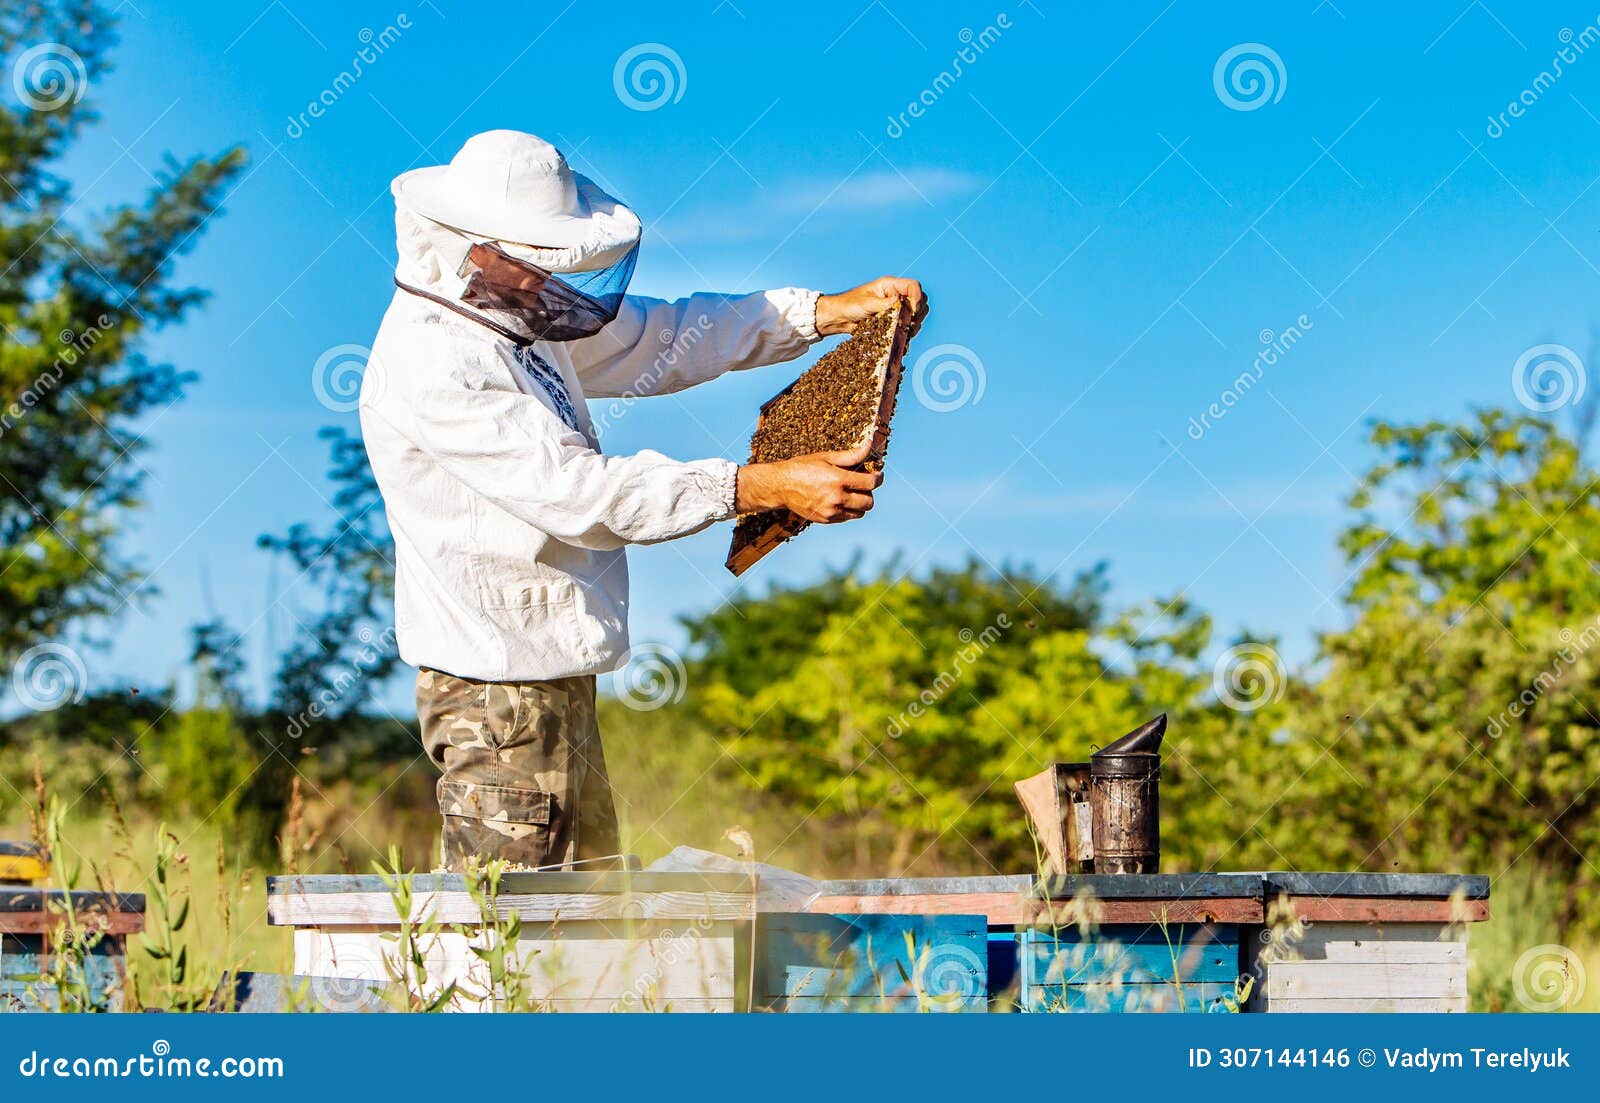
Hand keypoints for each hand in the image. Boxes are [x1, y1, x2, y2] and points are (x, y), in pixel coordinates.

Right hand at [735, 441, 882, 523]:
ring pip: (860, 512)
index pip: (870, 483)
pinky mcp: (826, 519)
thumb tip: (870, 445)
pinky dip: (849, 509)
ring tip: (852, 492)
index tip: (878, 475)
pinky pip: (847, 517)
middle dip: (870, 492)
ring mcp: (831, 511)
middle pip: (869, 501)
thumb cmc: (802, 467)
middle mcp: (836, 498)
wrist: (780, 486)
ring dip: (861, 503)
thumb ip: (851, 455)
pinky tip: (840, 498)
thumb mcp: (826, 457)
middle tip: (863, 484)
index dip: (878, 478)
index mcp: (837, 479)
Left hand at [816, 276, 927, 337]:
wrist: (839, 317)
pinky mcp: (893, 321)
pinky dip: (907, 332)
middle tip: (908, 324)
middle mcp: (896, 296)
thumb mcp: (867, 303)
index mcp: (890, 286)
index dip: (917, 297)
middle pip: (920, 300)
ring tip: (904, 331)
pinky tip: (902, 338)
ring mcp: (895, 309)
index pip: (913, 286)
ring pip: (916, 315)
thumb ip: (884, 304)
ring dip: (914, 324)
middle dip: (917, 313)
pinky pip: (907, 325)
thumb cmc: (849, 305)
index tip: (913, 311)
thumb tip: (899, 303)